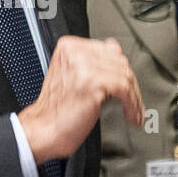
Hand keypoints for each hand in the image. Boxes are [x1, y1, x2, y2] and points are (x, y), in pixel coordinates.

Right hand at [19, 36, 142, 164]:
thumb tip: (115, 48)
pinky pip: (125, 89)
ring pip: (125, 76)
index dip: (122, 71)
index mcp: (69, 46)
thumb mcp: (73, 76)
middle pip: (119, 62)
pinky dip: (132, 104)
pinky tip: (130, 115)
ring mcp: (84, 65)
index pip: (109, 50)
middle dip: (131, 85)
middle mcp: (76, 51)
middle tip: (134, 102)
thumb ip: (92, 61)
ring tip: (134, 112)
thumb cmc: (56, 110)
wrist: (43, 130)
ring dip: (134, 98)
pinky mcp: (93, 82)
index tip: (128, 87)